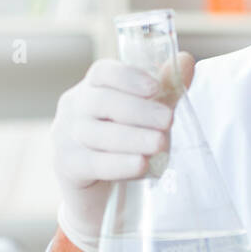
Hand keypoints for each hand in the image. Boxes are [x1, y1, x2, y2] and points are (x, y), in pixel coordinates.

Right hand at [51, 50, 195, 251]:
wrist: (102, 191)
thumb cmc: (126, 143)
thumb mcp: (149, 116)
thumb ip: (166, 90)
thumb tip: (185, 60)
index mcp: (92, 88)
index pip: (102, 72)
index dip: (128, 77)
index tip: (155, 87)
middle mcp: (74, 108)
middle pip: (101, 102)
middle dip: (138, 111)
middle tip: (168, 120)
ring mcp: (65, 136)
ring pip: (97, 134)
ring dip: (132, 138)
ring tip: (160, 144)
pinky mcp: (67, 166)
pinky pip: (92, 163)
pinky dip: (119, 164)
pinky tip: (140, 165)